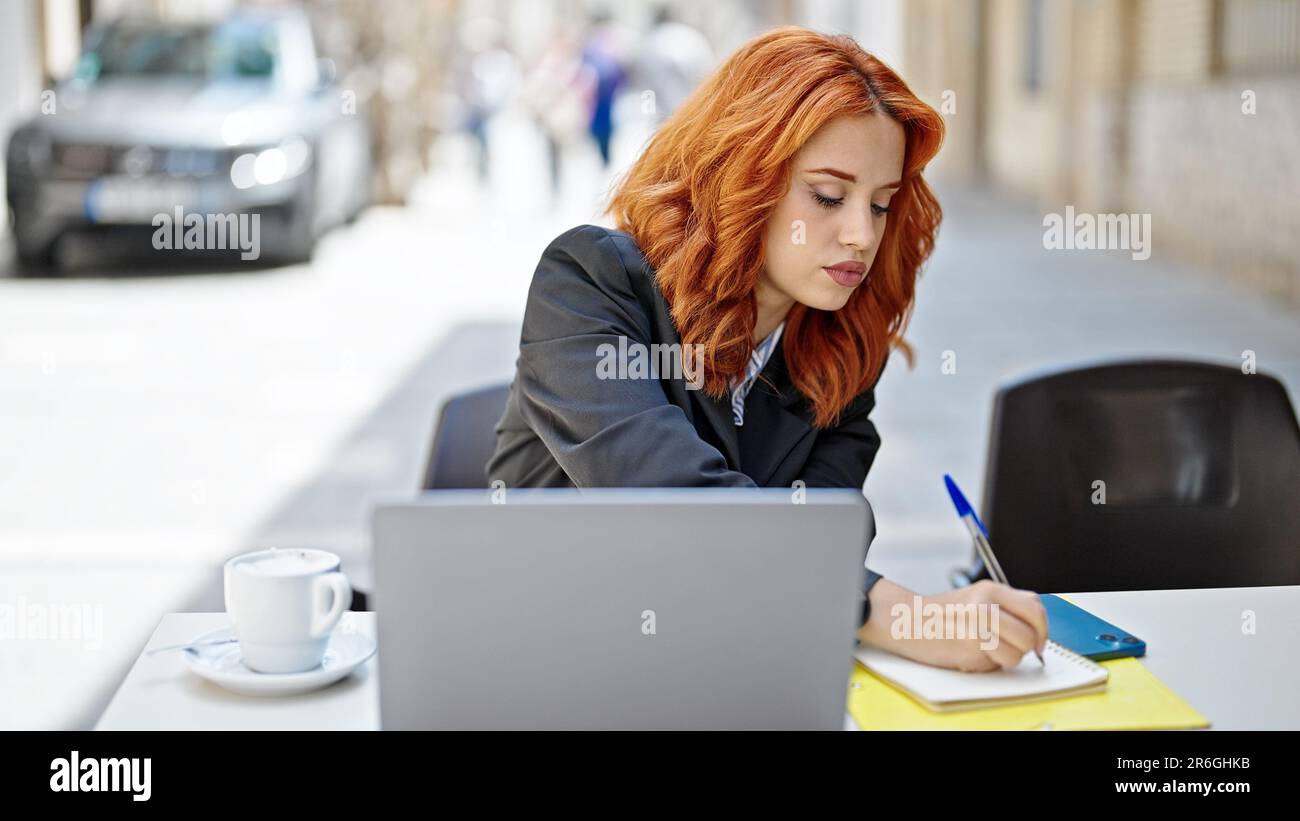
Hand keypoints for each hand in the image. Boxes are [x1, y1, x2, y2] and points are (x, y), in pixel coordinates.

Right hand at [858, 579, 1048, 671]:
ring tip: (988, 650)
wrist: (907, 620)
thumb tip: (1038, 629)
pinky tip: (973, 653)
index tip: (1038, 639)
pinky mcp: (969, 650)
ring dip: (1008, 658)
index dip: (1042, 629)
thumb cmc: (943, 613)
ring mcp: (977, 629)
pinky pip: (997, 665)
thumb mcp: (978, 596)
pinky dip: (990, 664)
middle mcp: (985, 606)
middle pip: (1030, 634)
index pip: (1035, 609)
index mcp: (990, 589)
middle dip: (1028, 647)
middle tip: (1015, 648)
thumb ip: (1007, 607)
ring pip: (1018, 654)